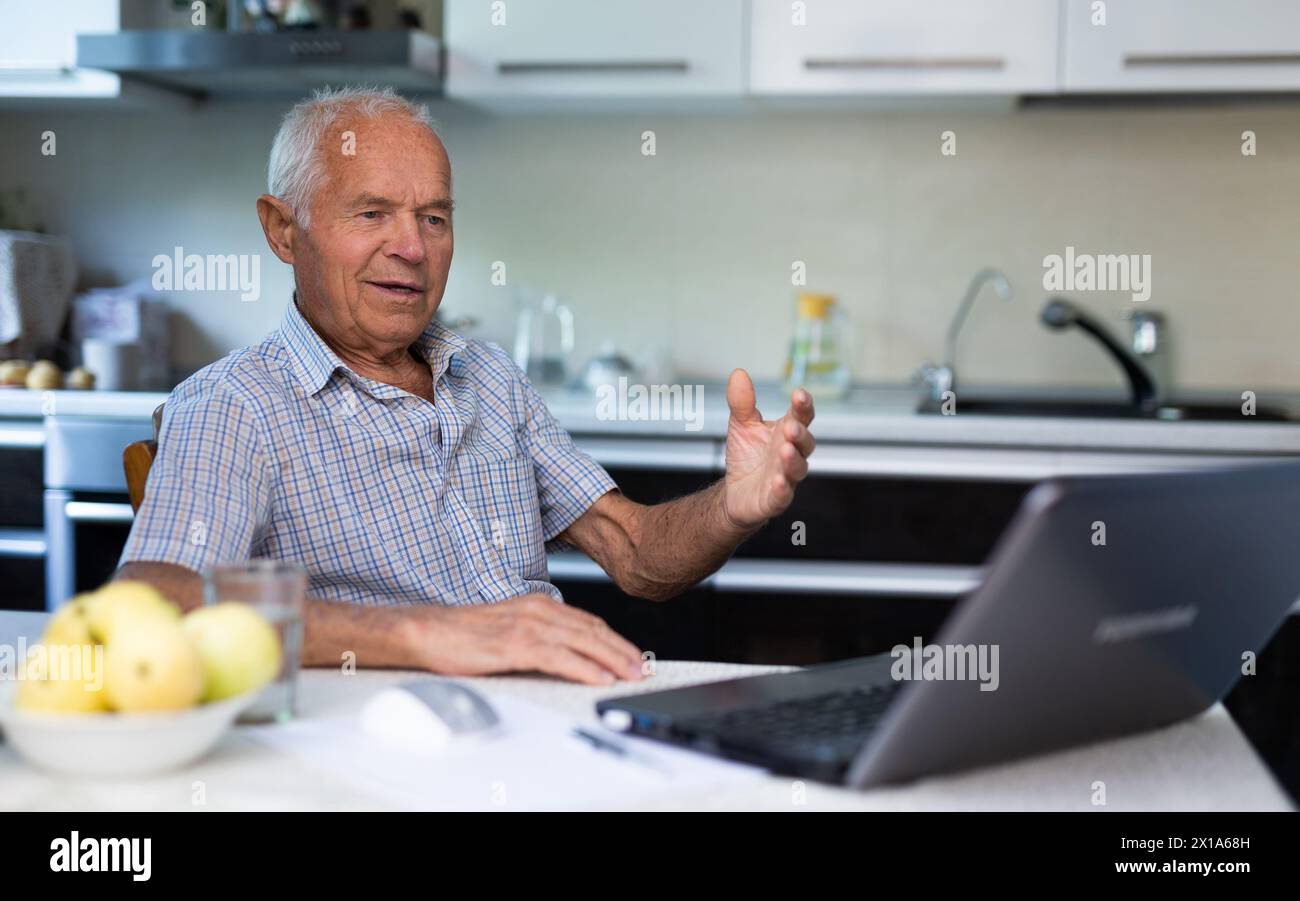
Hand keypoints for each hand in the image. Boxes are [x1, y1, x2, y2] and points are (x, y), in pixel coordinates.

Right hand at [409, 594, 645, 685]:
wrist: (427, 630)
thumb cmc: (463, 633)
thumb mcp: (509, 627)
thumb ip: (538, 635)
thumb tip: (565, 654)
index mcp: (538, 605)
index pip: (588, 623)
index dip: (615, 640)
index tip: (633, 655)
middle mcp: (538, 610)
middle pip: (592, 631)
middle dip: (622, 650)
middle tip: (643, 667)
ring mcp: (527, 626)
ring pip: (582, 642)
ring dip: (612, 660)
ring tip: (631, 674)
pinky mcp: (515, 644)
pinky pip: (558, 657)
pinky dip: (584, 668)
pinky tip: (599, 678)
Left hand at [721, 369, 815, 529]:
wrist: (734, 491)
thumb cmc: (747, 455)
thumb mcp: (741, 424)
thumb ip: (742, 401)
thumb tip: (738, 373)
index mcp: (787, 431)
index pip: (801, 416)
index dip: (803, 406)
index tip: (799, 394)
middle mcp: (792, 453)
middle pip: (804, 443)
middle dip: (799, 434)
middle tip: (790, 426)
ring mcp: (787, 477)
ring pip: (797, 468)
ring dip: (793, 459)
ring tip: (785, 450)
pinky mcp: (776, 498)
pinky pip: (783, 494)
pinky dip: (782, 488)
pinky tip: (779, 482)